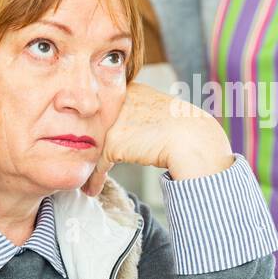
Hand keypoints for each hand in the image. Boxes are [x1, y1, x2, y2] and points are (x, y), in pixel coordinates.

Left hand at [81, 83, 233, 196]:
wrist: (194, 141)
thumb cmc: (187, 131)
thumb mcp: (161, 114)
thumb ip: (141, 117)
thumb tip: (136, 134)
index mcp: (132, 89)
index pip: (106, 108)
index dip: (98, 127)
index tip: (94, 144)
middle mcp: (117, 101)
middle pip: (94, 125)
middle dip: (88, 145)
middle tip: (83, 161)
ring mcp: (113, 121)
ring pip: (93, 146)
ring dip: (88, 164)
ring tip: (87, 179)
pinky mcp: (113, 142)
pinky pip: (97, 165)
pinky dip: (94, 179)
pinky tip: (93, 189)